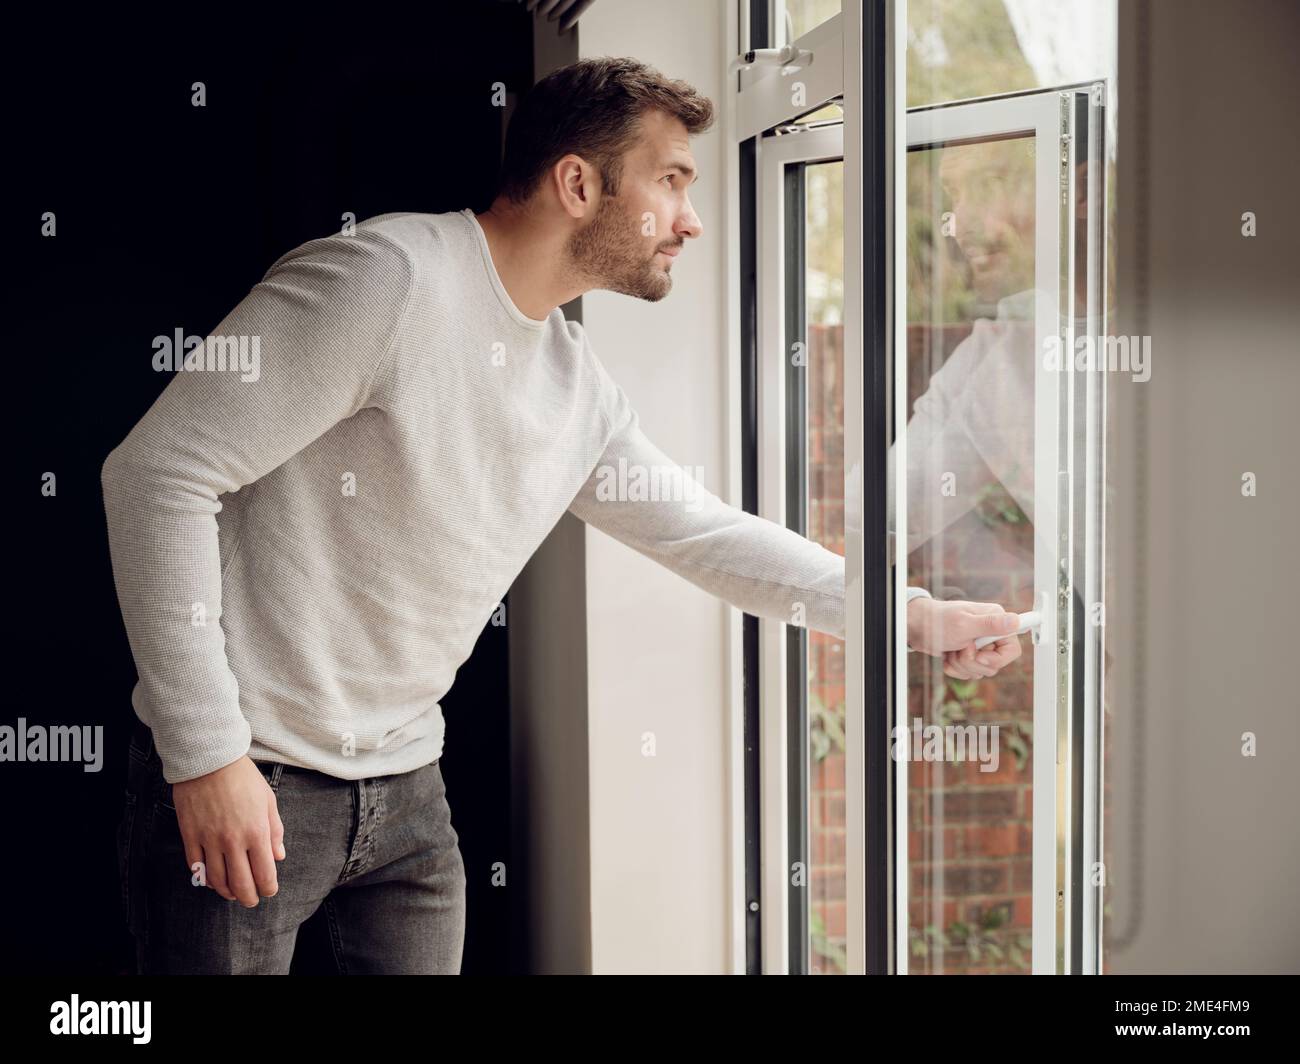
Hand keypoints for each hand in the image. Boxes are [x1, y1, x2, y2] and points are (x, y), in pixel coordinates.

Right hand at [169, 755, 285, 906]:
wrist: (210, 760)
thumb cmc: (242, 778)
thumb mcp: (268, 800)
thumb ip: (275, 831)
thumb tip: (278, 856)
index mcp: (257, 832)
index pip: (264, 874)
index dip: (268, 888)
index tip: (269, 890)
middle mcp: (233, 840)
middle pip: (240, 884)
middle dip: (248, 898)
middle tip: (251, 900)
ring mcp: (209, 840)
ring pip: (216, 880)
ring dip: (226, 892)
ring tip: (232, 893)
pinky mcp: (190, 836)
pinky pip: (196, 867)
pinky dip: (204, 878)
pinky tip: (212, 880)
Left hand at [906, 597, 1024, 678]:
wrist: (916, 627)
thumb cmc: (938, 621)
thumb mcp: (964, 624)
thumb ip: (991, 624)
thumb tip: (1015, 621)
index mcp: (995, 621)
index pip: (1013, 649)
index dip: (997, 659)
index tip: (979, 656)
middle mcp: (990, 634)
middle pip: (994, 665)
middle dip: (972, 662)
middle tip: (960, 647)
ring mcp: (979, 646)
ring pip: (980, 671)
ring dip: (961, 664)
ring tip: (951, 648)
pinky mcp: (968, 656)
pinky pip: (968, 673)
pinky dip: (955, 668)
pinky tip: (947, 655)